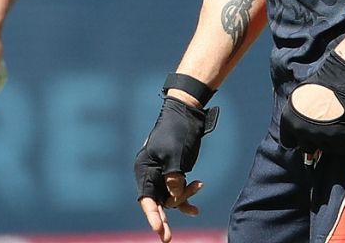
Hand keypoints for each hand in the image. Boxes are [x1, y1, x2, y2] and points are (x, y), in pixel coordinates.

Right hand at [134, 98, 218, 242]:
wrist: (187, 115)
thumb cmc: (177, 132)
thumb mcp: (175, 156)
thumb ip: (173, 179)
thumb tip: (174, 198)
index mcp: (145, 169)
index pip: (146, 198)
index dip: (152, 215)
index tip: (158, 230)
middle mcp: (151, 173)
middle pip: (156, 202)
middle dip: (162, 220)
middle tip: (167, 239)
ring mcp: (162, 174)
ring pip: (170, 197)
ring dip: (184, 197)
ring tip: (199, 185)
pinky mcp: (174, 173)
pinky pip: (178, 191)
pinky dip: (188, 194)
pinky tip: (200, 186)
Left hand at [279, 51, 344, 156]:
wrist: (338, 80)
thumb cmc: (318, 86)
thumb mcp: (297, 99)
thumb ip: (295, 116)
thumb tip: (295, 128)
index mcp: (288, 121)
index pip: (288, 142)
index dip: (297, 139)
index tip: (304, 136)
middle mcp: (301, 131)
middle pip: (306, 148)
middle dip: (313, 141)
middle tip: (321, 132)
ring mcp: (319, 135)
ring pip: (323, 149)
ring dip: (329, 142)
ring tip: (334, 129)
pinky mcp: (337, 138)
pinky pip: (340, 148)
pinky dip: (343, 142)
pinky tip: (344, 132)